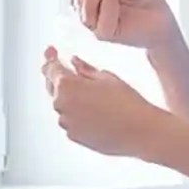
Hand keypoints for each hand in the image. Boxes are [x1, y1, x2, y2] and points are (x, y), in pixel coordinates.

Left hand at [40, 46, 168, 157]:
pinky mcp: (74, 136)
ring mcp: (66, 122)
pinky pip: (70, 119)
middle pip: (53, 87)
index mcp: (67, 86)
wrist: (138, 131)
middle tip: (72, 72)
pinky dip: (77, 113)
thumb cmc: (126, 104)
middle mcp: (61, 105)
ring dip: (70, 97)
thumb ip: (85, 69)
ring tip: (93, 96)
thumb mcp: (106, 77)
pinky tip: (95, 111)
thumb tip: (75, 63)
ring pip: (62, 104)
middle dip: (60, 78)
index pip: (50, 68)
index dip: (50, 58)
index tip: (51, 53)